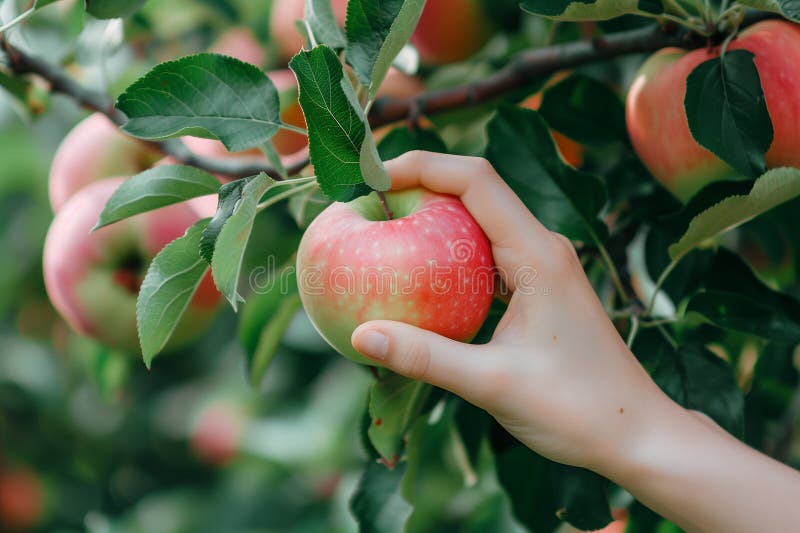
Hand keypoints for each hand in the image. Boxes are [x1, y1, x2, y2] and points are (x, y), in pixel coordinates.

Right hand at [350, 150, 673, 469]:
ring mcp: (542, 266)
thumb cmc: (576, 409)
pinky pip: (486, 255)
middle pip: (474, 191)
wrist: (635, 433)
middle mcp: (542, 248)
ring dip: (434, 219)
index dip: (421, 165)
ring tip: (383, 230)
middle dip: (420, 186)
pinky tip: (419, 278)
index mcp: (538, 254)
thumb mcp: (492, 384)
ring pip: (480, 222)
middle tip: (366, 204)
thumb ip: (425, 357)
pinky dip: (449, 255)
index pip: (475, 179)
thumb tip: (360, 335)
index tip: (373, 178)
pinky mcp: (538, 288)